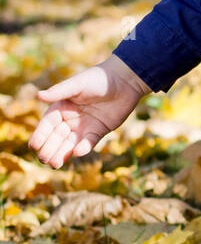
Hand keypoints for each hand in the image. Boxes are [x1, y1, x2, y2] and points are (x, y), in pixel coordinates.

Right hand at [26, 55, 151, 168]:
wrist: (125, 81)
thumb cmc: (98, 78)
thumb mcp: (78, 84)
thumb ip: (59, 91)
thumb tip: (38, 95)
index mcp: (62, 107)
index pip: (48, 124)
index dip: (40, 135)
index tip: (34, 146)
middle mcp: (71, 118)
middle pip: (57, 137)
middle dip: (49, 149)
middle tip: (43, 160)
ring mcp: (84, 126)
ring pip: (70, 143)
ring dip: (62, 153)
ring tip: (54, 165)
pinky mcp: (99, 131)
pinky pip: (89, 142)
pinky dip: (83, 148)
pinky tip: (77, 152)